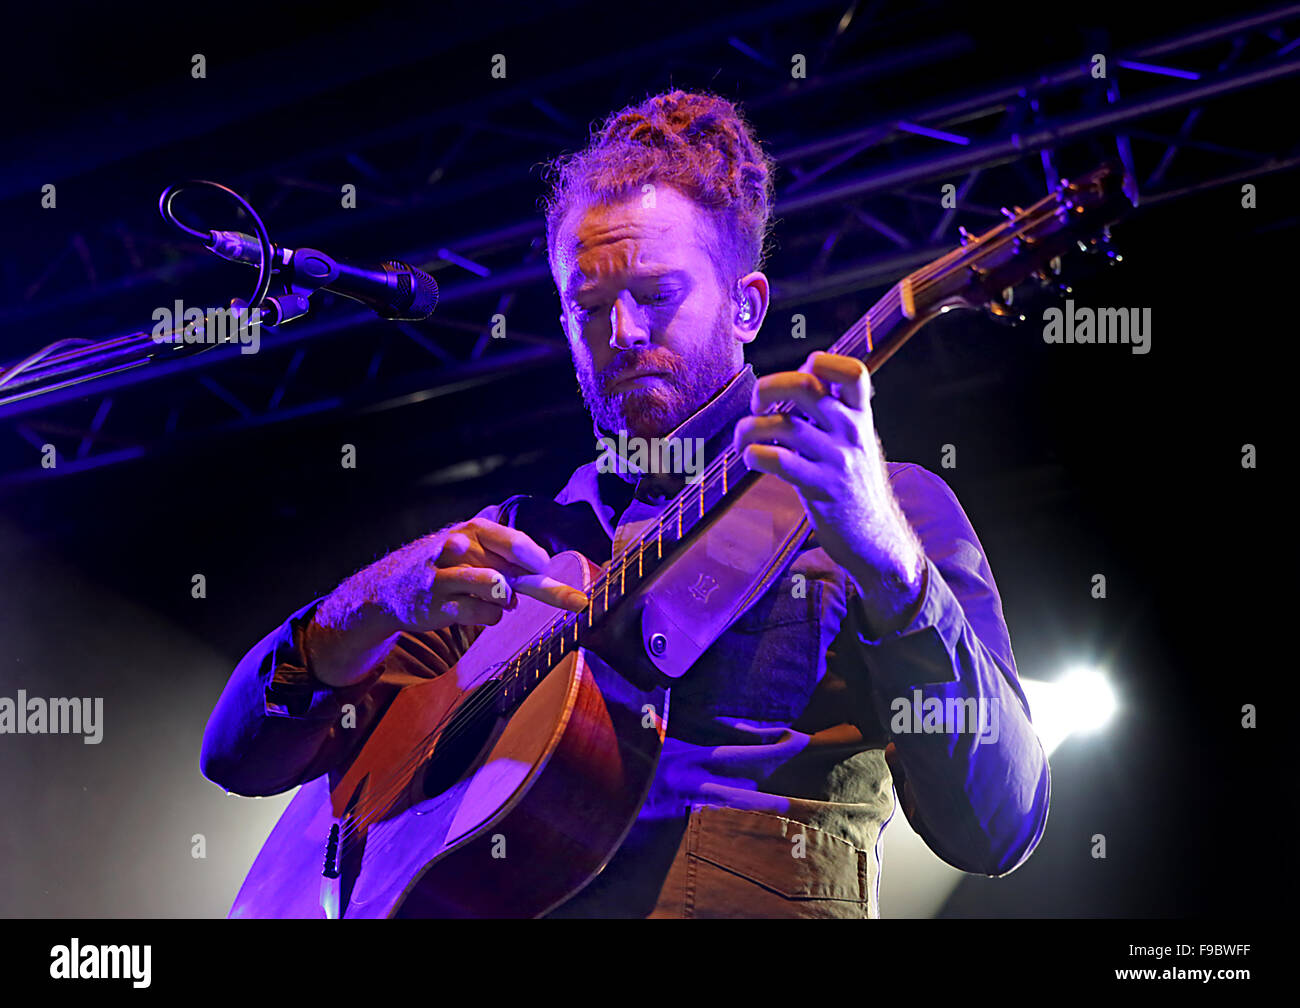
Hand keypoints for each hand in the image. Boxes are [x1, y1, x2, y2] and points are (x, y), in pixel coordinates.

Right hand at [307, 517, 587, 685]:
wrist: (389, 588)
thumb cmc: (444, 566)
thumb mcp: (473, 551)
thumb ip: (508, 560)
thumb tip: (547, 570)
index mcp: (473, 530)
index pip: (514, 542)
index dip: (539, 558)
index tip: (557, 573)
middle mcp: (460, 548)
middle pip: (512, 567)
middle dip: (550, 588)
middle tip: (580, 603)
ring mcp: (447, 577)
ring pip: (494, 589)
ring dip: (507, 599)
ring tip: (502, 600)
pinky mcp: (439, 605)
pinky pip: (482, 615)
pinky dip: (490, 617)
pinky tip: (477, 612)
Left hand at [733, 351, 924, 632]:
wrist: (877, 538)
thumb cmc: (857, 485)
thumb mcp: (857, 441)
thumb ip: (835, 413)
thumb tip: (795, 381)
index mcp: (861, 416)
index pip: (853, 371)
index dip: (823, 361)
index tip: (802, 373)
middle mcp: (851, 432)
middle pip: (805, 386)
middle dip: (769, 386)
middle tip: (757, 403)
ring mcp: (837, 460)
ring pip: (783, 426)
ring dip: (749, 428)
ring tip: (743, 440)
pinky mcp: (821, 488)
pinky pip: (778, 461)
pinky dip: (755, 454)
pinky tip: (752, 458)